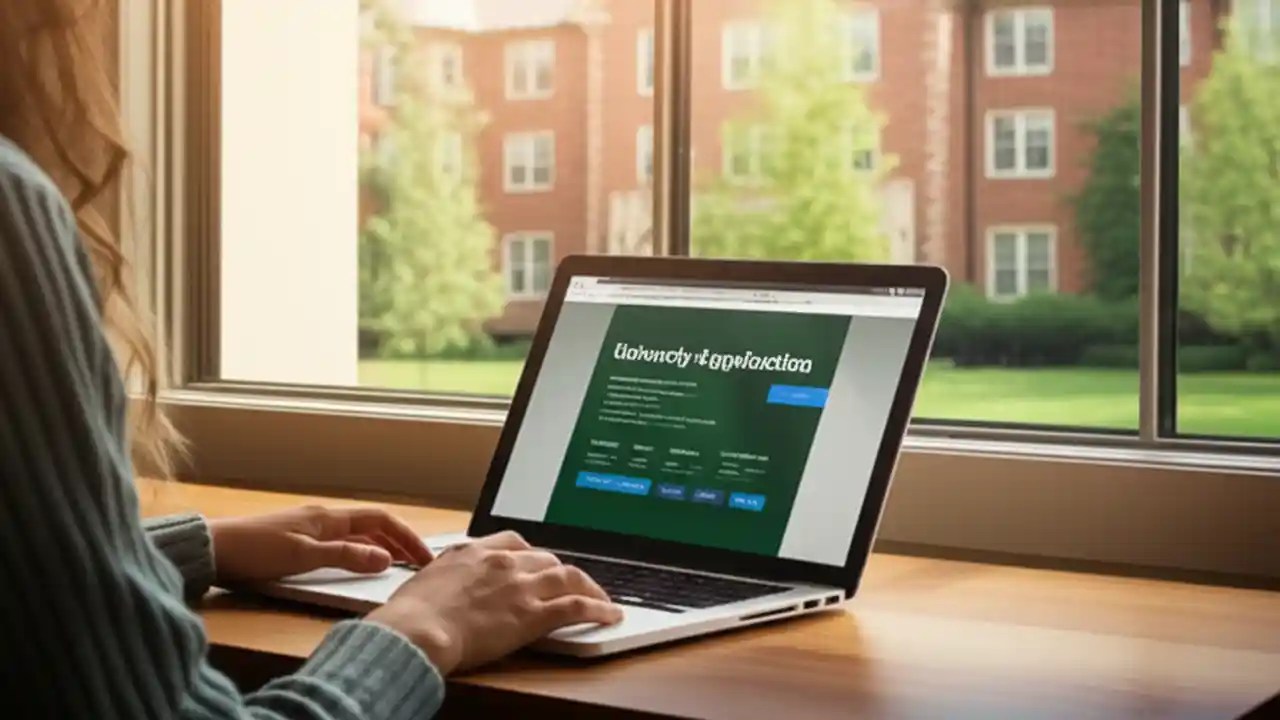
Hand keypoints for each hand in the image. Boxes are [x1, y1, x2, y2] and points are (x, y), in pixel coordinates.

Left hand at [208, 506, 433, 583]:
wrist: (211, 548)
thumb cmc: (255, 551)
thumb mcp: (304, 557)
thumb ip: (346, 556)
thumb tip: (387, 558)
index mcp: (329, 518)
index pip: (380, 519)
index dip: (406, 536)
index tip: (425, 557)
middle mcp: (323, 518)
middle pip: (372, 526)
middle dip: (399, 541)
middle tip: (420, 563)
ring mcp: (310, 528)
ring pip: (357, 534)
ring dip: (381, 546)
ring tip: (398, 565)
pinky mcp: (297, 540)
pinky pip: (341, 542)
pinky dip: (360, 551)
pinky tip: (359, 564)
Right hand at [366, 531, 622, 674]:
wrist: (417, 630)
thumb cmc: (411, 614)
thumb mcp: (425, 580)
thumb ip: (445, 575)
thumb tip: (443, 581)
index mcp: (475, 552)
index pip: (515, 543)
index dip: (531, 554)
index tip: (537, 562)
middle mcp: (503, 563)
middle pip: (546, 559)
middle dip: (561, 572)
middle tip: (572, 584)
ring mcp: (521, 586)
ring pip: (569, 576)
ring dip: (590, 587)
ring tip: (602, 598)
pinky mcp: (533, 614)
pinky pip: (576, 606)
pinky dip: (598, 609)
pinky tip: (610, 614)